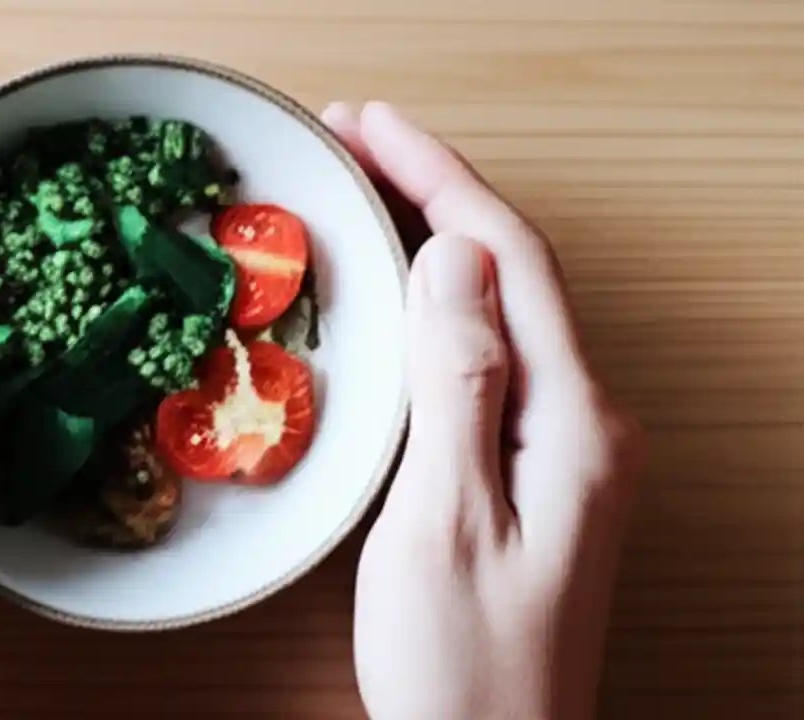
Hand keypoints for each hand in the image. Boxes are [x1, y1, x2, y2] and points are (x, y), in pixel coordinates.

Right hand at [324, 103, 643, 719]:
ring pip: (503, 312)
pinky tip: (405, 297)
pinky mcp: (535, 473)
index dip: (440, 179)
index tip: (370, 125)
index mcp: (574, 425)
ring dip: (439, 242)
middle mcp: (584, 424)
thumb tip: (452, 263)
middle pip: (515, 273)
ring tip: (370, 195)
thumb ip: (461, 387)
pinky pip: (493, 359)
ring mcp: (564, 449)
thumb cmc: (463, 667)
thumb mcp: (444, 522)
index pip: (510, 262)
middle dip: (436, 193)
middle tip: (356, 144)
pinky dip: (443, 308)